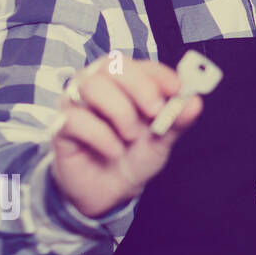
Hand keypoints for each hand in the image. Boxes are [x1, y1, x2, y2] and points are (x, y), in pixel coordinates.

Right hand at [49, 58, 203, 218]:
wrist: (110, 190)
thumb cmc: (136, 154)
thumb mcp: (163, 138)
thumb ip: (177, 119)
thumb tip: (195, 101)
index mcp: (125, 82)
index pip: (141, 64)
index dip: (161, 74)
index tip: (178, 90)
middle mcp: (97, 85)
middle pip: (112, 66)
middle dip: (139, 87)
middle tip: (154, 111)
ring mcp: (75, 103)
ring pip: (91, 86)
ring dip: (119, 111)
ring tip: (131, 136)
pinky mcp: (60, 127)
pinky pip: (75, 119)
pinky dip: (101, 136)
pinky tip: (113, 150)